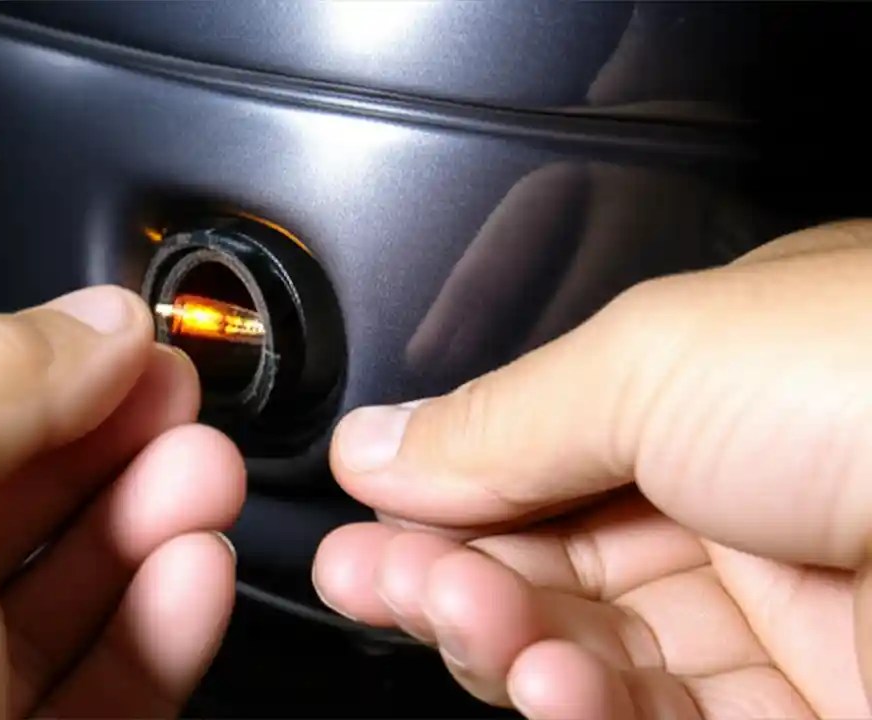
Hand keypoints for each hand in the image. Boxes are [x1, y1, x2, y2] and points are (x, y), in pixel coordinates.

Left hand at [0, 286, 244, 718]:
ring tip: (207, 468)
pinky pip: (107, 692)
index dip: (25, 371)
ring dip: (147, 521)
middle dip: (102, 438)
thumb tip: (91, 323)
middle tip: (181, 397)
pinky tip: (195, 570)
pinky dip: (162, 623)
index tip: (123, 340)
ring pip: (61, 603)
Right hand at [314, 222, 871, 718]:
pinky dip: (586, 710)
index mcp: (722, 397)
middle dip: (454, 575)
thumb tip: (381, 444)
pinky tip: (546, 683)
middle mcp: (755, 509)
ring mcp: (794, 624)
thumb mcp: (656, 359)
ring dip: (509, 646)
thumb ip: (507, 421)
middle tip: (380, 580)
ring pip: (601, 654)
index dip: (445, 495)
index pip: (545, 463)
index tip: (368, 520)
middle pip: (559, 566)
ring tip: (465, 623)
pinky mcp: (823, 716)